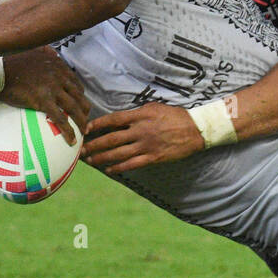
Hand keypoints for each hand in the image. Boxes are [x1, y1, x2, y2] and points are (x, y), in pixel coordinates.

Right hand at [0, 47, 90, 145]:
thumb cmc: (7, 62)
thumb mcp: (30, 51)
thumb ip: (40, 52)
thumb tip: (44, 51)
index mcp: (57, 66)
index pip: (75, 83)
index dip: (79, 95)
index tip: (78, 105)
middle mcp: (59, 76)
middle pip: (79, 95)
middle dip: (85, 109)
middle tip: (85, 120)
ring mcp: (52, 88)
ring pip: (75, 107)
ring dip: (82, 121)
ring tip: (83, 132)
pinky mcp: (43, 100)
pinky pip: (60, 118)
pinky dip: (69, 130)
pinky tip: (72, 141)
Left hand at [81, 102, 203, 172]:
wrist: (196, 129)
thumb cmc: (175, 116)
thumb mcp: (155, 107)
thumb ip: (137, 113)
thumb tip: (119, 119)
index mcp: (141, 115)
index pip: (113, 119)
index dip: (98, 124)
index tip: (86, 129)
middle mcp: (141, 130)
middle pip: (111, 138)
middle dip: (94, 145)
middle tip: (81, 150)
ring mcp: (147, 145)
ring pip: (118, 153)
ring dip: (102, 157)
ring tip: (91, 160)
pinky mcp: (153, 157)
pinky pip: (131, 164)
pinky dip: (118, 167)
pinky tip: (109, 169)